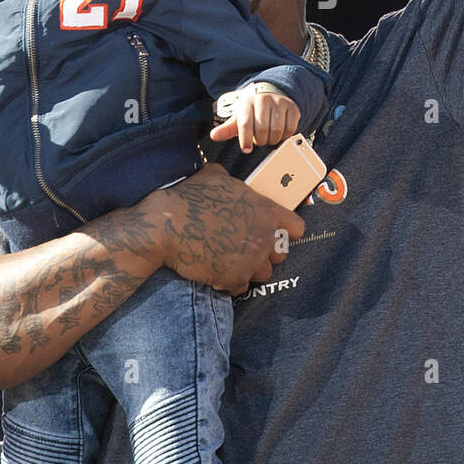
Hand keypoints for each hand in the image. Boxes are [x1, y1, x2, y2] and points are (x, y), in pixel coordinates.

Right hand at [155, 163, 303, 292]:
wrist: (166, 226)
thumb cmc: (189, 197)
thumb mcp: (214, 176)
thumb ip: (231, 181)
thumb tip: (227, 179)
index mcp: (266, 211)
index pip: (297, 228)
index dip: (286, 230)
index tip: (273, 231)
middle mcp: (265, 238)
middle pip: (281, 254)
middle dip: (267, 252)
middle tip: (247, 247)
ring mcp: (252, 261)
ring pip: (263, 273)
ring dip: (250, 269)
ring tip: (230, 260)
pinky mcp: (235, 279)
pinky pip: (241, 286)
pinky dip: (230, 282)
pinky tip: (217, 271)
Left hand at [210, 84, 300, 152]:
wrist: (271, 92)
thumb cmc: (252, 109)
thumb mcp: (239, 117)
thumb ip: (227, 128)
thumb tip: (214, 136)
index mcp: (247, 102)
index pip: (245, 124)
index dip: (246, 139)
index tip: (246, 150)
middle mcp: (263, 100)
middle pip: (262, 130)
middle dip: (261, 140)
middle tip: (260, 139)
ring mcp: (279, 102)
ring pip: (277, 131)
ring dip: (272, 139)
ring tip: (268, 136)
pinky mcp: (292, 107)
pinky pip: (290, 129)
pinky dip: (285, 136)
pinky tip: (280, 132)